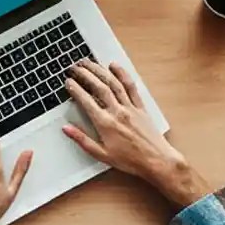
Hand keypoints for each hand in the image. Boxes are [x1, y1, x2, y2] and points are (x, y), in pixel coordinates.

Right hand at [64, 60, 208, 206]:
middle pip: (98, 87)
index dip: (75, 89)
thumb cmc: (131, 161)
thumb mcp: (102, 155)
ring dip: (99, 70)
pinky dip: (122, 75)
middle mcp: (117, 112)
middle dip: (84, 74)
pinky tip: (114, 66)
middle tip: (75, 67)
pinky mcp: (141, 107)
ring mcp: (130, 108)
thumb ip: (82, 140)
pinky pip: (131, 87)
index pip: (86, 101)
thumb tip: (66, 129)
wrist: (158, 162)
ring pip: (113, 83)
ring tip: (89, 62)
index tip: (68, 82)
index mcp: (105, 124)